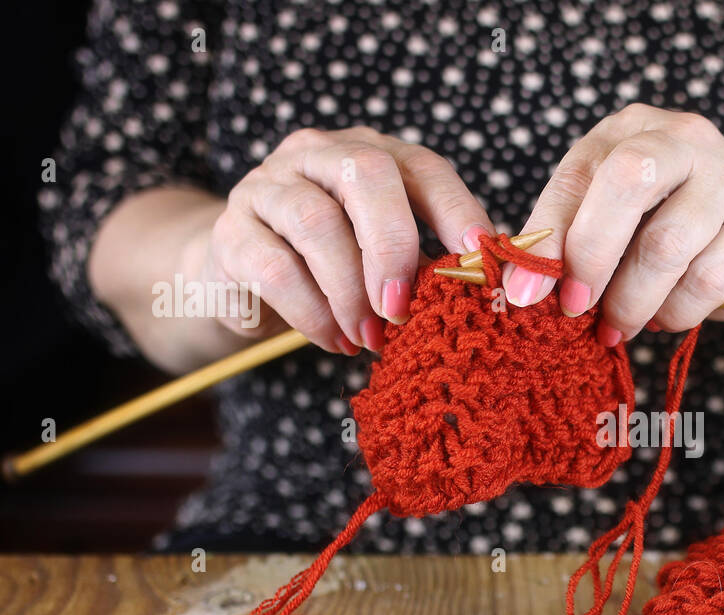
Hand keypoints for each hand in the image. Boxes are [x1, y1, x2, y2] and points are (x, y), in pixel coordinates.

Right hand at [188, 126, 493, 353]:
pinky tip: (336, 342)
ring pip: (315, 223)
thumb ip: (425, 263)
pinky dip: (313, 314)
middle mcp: (317, 155)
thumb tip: (483, 294)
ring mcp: (267, 186)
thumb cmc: (334, 266)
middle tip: (404, 307)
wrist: (240, 276)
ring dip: (352, 292)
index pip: (422, 167)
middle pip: (366, 175)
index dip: (456, 208)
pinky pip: (274, 269)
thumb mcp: (384, 257)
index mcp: (371, 155)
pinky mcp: (230, 232)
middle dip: (394, 246)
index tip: (481, 255)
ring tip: (372, 340)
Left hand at [507, 104, 723, 345]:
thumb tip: (523, 288)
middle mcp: (685, 139)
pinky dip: (676, 313)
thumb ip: (569, 241)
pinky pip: (707, 279)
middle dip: (592, 256)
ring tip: (620, 325)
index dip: (548, 235)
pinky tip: (665, 319)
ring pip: (666, 245)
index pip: (579, 174)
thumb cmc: (665, 231)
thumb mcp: (612, 225)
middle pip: (629, 182)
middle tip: (577, 308)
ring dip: (632, 300)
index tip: (526, 292)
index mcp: (632, 130)